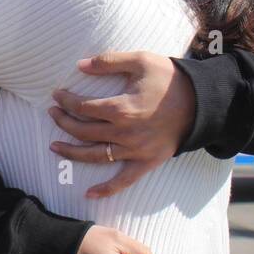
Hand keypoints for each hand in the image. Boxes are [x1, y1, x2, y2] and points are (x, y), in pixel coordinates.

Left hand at [48, 51, 194, 197]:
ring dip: (71, 152)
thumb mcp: (141, 60)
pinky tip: (88, 193)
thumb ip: (109, 61)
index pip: (82, 108)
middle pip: (83, 131)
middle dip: (63, 122)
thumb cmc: (170, 79)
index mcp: (121, 109)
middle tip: (52, 113)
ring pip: (94, 156)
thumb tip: (80, 65)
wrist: (202, 103)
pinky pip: (123, 181)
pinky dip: (106, 189)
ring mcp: (134, 151)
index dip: (65, 101)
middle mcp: (124, 133)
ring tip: (54, 147)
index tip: (57, 95)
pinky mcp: (146, 162)